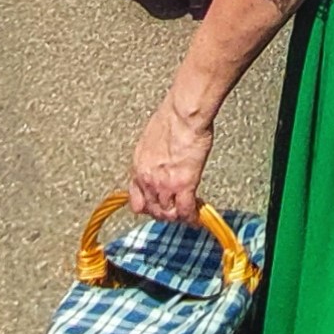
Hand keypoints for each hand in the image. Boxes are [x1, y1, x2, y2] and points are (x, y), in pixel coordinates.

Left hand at [127, 92, 210, 223]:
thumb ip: (153, 158)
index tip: (156, 207)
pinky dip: (191, 217)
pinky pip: (185, 210)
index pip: (136, 201)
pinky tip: (196, 218)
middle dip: (164, 214)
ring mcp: (164, 185)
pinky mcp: (183, 185)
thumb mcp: (151, 141)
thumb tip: (161, 162)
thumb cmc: (171, 118)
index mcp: (138, 168)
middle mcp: (147, 180)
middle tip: (175, 212)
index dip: (148, 207)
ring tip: (186, 214)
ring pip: (168, 213)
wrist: (183, 115)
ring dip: (178, 216)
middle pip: (152, 210)